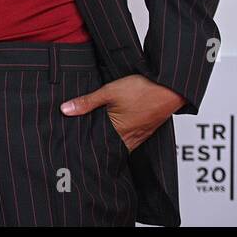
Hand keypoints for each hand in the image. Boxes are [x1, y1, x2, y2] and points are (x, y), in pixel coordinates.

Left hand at [61, 74, 185, 152]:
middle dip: (100, 147)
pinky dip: (124, 138)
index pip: (101, 147)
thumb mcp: (109, 91)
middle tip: (85, 145)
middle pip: (112, 149)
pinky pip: (134, 140)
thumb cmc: (142, 89)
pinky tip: (118, 132)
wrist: (170, 87)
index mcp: (119, 131)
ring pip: (124, 146)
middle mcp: (132, 137)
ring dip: (112, 143)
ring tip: (99, 139)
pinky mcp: (149, 130)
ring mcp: (142, 135)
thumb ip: (87, 102)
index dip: (89, 148)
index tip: (78, 148)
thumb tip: (65, 110)